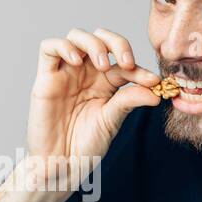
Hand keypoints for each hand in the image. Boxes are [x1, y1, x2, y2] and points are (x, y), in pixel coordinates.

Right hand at [27, 28, 161, 163]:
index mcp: (105, 83)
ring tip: (102, 64)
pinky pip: (48, 48)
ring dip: (93, 43)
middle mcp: (86, 73)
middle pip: (101, 38)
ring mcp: (65, 73)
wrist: (61, 165)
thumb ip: (129, 100)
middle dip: (117, 43)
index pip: (124, 64)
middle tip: (126, 64)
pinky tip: (76, 60)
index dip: (140, 68)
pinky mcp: (45, 78)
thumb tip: (156, 91)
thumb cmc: (85, 146)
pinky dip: (63, 46)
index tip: (153, 81)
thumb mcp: (112, 120)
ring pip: (76, 37)